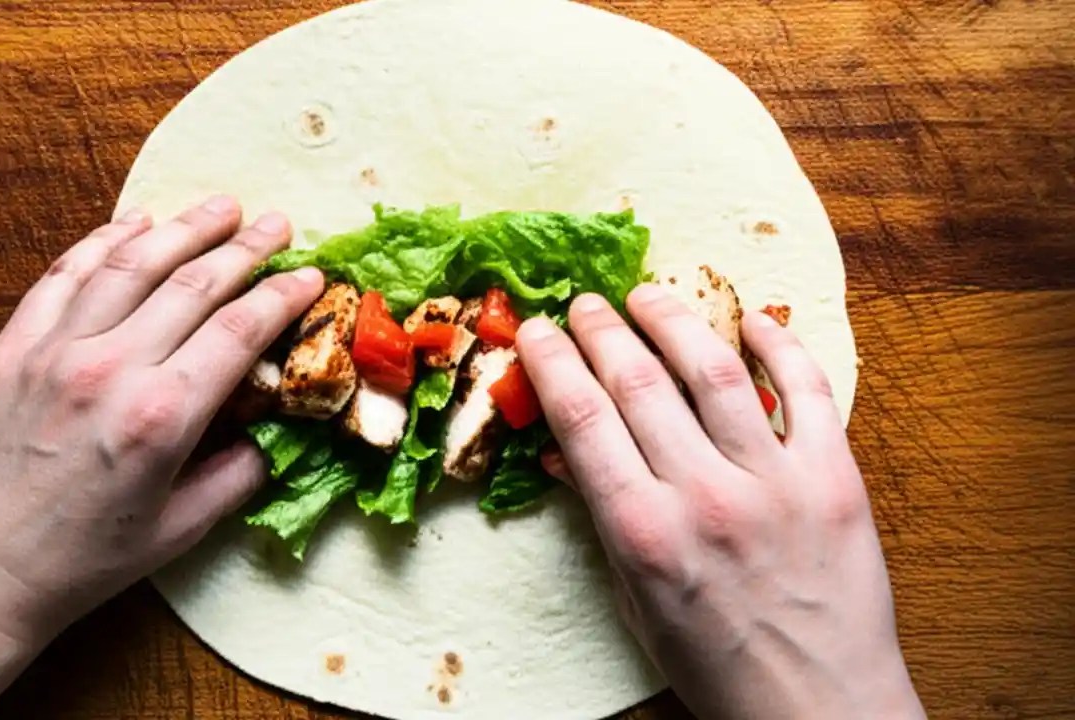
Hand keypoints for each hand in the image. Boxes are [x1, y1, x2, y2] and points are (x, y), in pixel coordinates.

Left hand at [0, 196, 322, 643]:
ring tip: (219, 206)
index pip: (239, 331)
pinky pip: (64, 276)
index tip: (311, 275)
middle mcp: (110, 369)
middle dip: (245, 248)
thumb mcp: (183, 529)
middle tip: (278, 222)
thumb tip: (275, 427)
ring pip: (131, 266)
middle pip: (193, 285)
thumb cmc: (86, 562)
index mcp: (161, 417)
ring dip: (182, 228)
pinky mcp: (11, 348)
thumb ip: (239, 473)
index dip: (281, 296)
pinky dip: (103, 243)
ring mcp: (53, 351)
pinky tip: (135, 224)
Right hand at [516, 287, 924, 719]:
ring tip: (649, 293)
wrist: (819, 708)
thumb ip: (604, 520)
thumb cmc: (716, 663)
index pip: (583, 418)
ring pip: (715, 370)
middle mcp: (705, 496)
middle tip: (586, 303)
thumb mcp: (635, 602)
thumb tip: (566, 455)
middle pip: (639, 382)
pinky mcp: (835, 477)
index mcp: (643, 532)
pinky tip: (753, 319)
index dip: (554, 362)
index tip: (540, 331)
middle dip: (602, 330)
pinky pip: (807, 390)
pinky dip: (780, 345)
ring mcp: (775, 481)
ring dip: (675, 320)